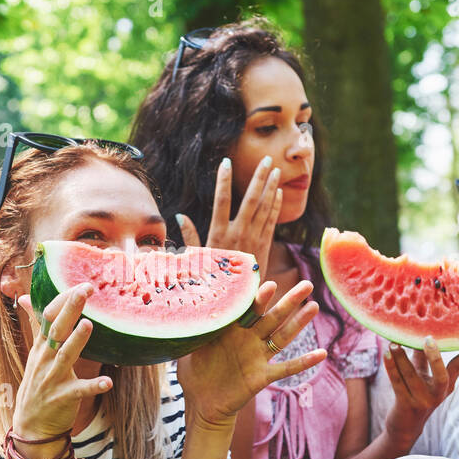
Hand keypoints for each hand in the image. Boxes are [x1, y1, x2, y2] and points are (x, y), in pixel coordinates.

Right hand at [11, 284, 112, 440]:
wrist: (31, 425)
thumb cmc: (39, 385)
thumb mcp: (36, 353)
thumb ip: (36, 326)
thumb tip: (23, 298)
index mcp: (41, 347)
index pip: (48, 317)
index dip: (63, 300)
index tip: (81, 284)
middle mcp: (45, 360)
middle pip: (56, 330)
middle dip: (70, 310)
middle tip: (85, 290)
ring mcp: (53, 379)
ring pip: (65, 357)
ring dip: (76, 341)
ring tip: (88, 325)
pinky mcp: (63, 398)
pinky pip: (79, 392)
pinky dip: (93, 387)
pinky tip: (108, 382)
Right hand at [176, 155, 281, 274]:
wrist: (236, 300)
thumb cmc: (213, 278)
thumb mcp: (198, 257)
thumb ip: (190, 235)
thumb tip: (179, 216)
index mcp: (219, 234)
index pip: (221, 200)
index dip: (223, 180)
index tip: (225, 162)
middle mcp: (238, 234)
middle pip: (251, 200)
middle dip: (259, 178)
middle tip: (265, 159)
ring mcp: (254, 239)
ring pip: (265, 208)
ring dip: (270, 187)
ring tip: (274, 170)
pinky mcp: (265, 245)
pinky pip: (272, 221)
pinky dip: (275, 205)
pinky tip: (278, 192)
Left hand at [177, 279, 326, 430]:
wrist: (202, 404)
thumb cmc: (195, 373)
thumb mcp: (190, 349)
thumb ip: (193, 330)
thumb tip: (183, 308)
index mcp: (232, 329)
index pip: (248, 308)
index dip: (259, 297)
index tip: (269, 284)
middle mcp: (249, 339)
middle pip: (273, 317)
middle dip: (289, 301)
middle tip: (307, 285)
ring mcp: (258, 357)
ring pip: (282, 337)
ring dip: (299, 324)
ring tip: (314, 307)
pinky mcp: (262, 377)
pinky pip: (285, 369)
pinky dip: (303, 362)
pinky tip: (321, 354)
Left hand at [381, 339, 458, 450]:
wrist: (406, 426)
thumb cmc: (416, 395)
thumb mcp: (424, 377)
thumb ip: (423, 358)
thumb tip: (421, 334)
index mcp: (445, 386)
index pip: (456, 369)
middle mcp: (437, 394)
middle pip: (442, 376)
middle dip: (435, 357)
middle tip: (429, 338)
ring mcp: (423, 401)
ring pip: (413, 377)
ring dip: (402, 358)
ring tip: (395, 343)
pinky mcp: (406, 405)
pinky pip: (398, 383)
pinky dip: (391, 368)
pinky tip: (386, 355)